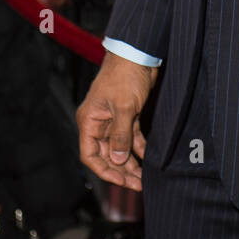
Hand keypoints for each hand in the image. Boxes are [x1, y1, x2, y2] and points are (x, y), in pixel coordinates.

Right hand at [76, 52, 157, 190]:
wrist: (138, 53)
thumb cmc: (125, 75)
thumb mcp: (124, 107)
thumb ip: (120, 135)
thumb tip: (116, 160)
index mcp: (89, 121)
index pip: (90, 155)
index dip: (104, 171)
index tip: (121, 181)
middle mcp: (98, 123)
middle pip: (106, 155)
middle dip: (121, 171)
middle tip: (138, 185)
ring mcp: (113, 119)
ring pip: (119, 149)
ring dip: (131, 163)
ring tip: (144, 178)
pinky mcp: (127, 114)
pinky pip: (131, 137)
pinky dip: (139, 149)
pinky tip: (148, 160)